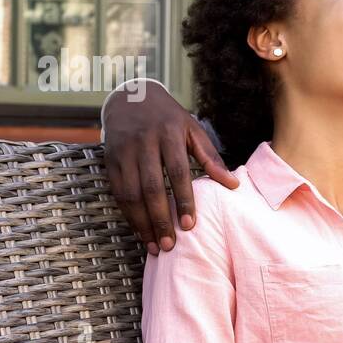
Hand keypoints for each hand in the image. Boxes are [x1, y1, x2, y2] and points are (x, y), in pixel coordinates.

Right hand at [103, 79, 238, 255]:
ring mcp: (124, 151)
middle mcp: (143, 142)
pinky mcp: (110, 160)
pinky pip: (117, 192)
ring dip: (142, 223)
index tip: (189, 225)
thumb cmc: (169, 118)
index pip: (177, 172)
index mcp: (168, 134)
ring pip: (130, 193)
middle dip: (160, 218)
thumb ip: (211, 157)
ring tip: (154, 245)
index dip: (183, 200)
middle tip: (169, 244)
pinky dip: (128, 214)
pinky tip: (139, 231)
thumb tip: (233, 185)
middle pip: (151, 187)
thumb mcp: (193, 129)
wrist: (130, 97)